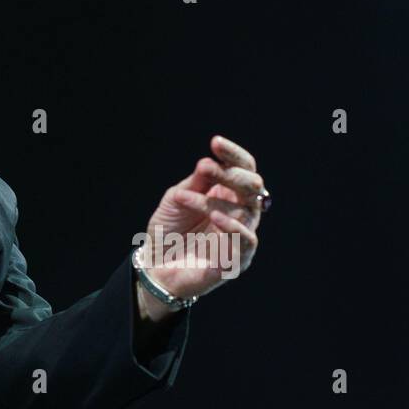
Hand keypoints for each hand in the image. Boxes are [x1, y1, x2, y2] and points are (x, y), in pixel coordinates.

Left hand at [136, 135, 265, 304]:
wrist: (154, 265)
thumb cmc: (168, 230)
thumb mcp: (178, 198)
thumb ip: (197, 182)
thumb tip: (212, 162)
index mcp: (228, 195)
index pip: (244, 169)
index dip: (233, 155)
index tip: (215, 143)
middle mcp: (240, 213)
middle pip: (253, 185)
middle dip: (231, 173)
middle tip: (205, 167)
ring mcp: (240, 236)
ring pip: (246, 209)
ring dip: (215, 199)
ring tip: (184, 197)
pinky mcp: (236, 259)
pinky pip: (246, 240)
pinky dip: (233, 226)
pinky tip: (215, 216)